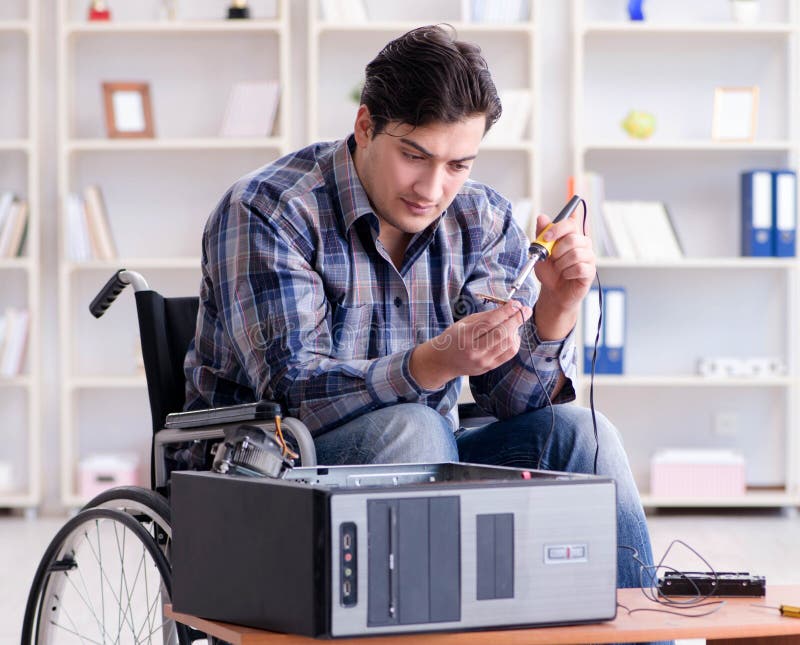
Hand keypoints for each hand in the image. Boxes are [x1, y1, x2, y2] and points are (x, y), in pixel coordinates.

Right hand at [410, 300, 532, 389]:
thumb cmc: (454, 338)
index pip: (489, 322)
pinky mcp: (489, 367)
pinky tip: (512, 335)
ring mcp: (483, 360)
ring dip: (516, 330)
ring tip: (514, 322)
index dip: (505, 311)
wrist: (443, 362)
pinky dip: (515, 342)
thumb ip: (485, 316)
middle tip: (524, 310)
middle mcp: (474, 350)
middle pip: (501, 333)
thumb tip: (507, 308)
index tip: (516, 303)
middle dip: (516, 319)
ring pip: (508, 343)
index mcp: (464, 336)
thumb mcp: (464, 323)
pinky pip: (509, 354)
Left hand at [532, 210, 595, 337]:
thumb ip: (541, 235)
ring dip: (561, 264)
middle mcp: (583, 243)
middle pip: (573, 238)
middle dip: (557, 250)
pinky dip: (568, 273)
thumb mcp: (540, 252)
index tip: (545, 238)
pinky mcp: (590, 271)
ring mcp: (588, 257)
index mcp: (571, 236)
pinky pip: (580, 268)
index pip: (570, 223)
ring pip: (575, 254)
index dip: (557, 229)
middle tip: (552, 259)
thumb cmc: (549, 270)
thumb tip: (542, 217)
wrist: (552, 291)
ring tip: (559, 269)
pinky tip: (566, 275)